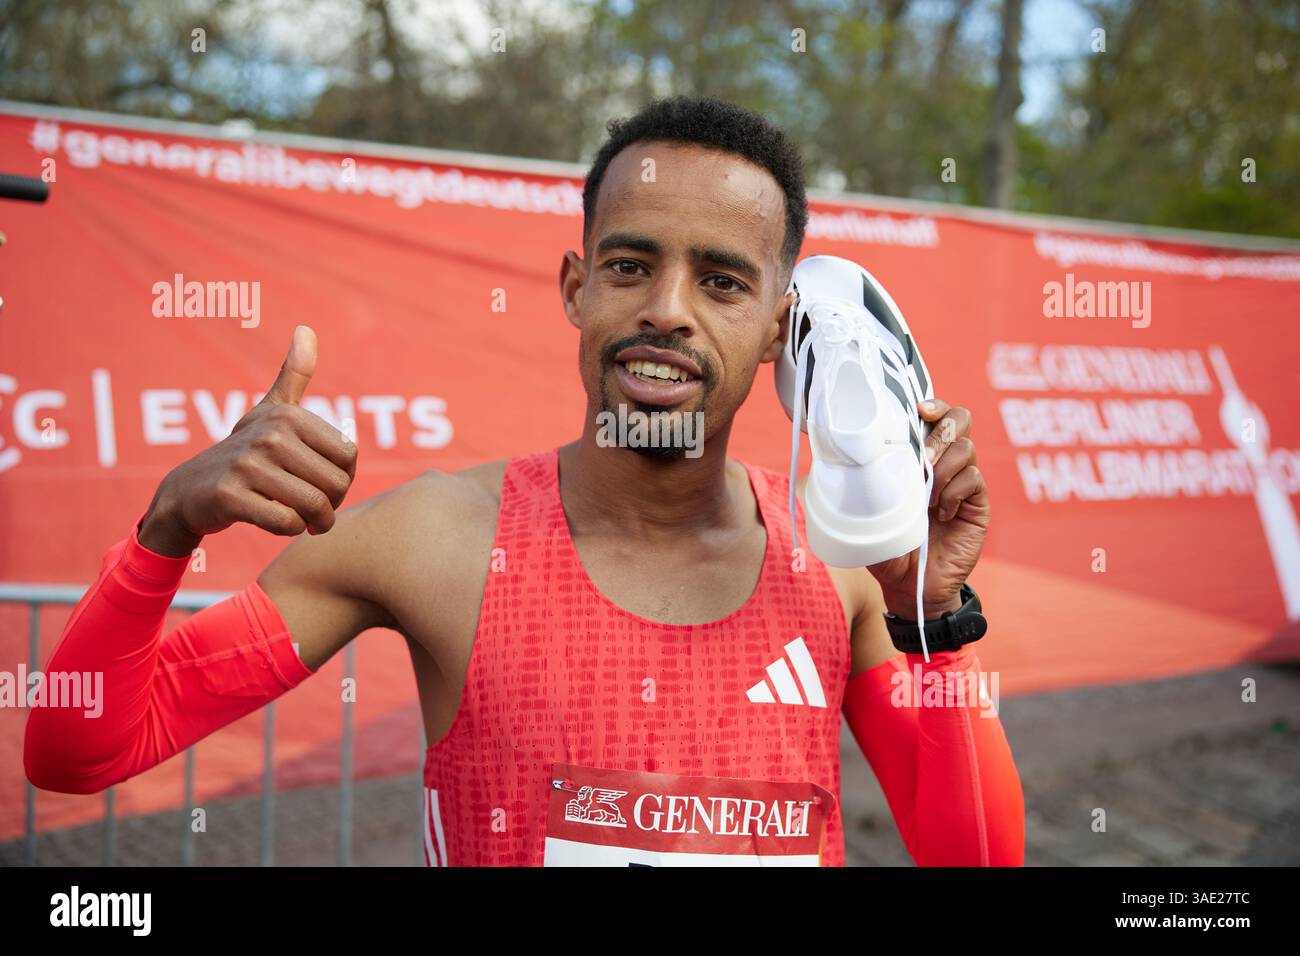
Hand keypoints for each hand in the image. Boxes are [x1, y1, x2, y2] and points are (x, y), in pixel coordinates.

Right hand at [140, 326, 357, 556]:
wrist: (189, 490)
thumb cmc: (245, 451)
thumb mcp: (270, 410)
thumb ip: (294, 374)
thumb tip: (306, 329)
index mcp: (289, 415)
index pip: (349, 457)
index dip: (344, 479)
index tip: (324, 484)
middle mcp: (269, 434)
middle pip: (336, 485)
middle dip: (332, 505)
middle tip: (318, 510)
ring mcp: (247, 464)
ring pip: (313, 506)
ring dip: (313, 522)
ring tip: (306, 521)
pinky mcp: (230, 495)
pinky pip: (286, 523)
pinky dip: (289, 530)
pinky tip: (277, 521)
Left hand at [867, 398, 988, 618]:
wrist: (908, 585)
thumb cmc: (885, 546)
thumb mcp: (866, 510)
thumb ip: (859, 481)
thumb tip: (832, 454)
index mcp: (918, 456)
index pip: (935, 414)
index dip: (933, 404)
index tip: (919, 410)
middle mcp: (945, 462)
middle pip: (960, 419)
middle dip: (942, 429)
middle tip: (924, 457)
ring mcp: (963, 482)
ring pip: (967, 449)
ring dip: (944, 467)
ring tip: (926, 496)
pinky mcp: (977, 504)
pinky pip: (974, 481)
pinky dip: (954, 493)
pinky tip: (939, 514)